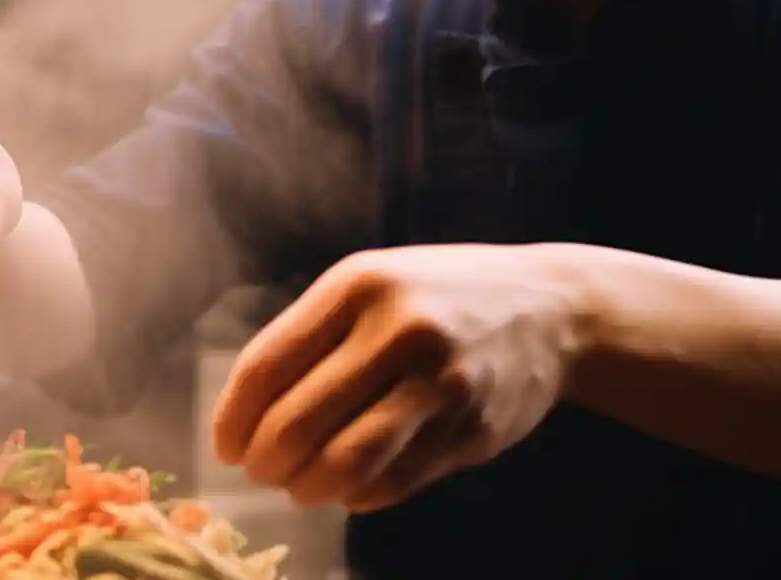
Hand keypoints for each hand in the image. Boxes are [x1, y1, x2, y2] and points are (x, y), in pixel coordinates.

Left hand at [211, 243, 595, 512]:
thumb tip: (245, 416)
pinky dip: (358, 495)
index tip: (226, 447)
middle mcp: (399, 329)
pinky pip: (392, 482)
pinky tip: (352, 485)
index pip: (267, 367)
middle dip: (265, 463)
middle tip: (262, 472)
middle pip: (296, 423)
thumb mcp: (373, 285)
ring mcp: (440, 383)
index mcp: (359, 285)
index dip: (234, 419)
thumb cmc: (438, 297)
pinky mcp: (470, 429)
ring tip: (303, 485)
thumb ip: (311, 336)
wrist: (554, 310)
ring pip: (343, 463)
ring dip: (308, 487)